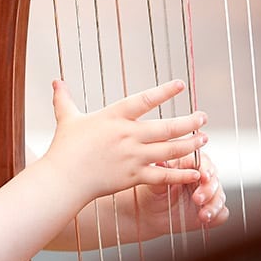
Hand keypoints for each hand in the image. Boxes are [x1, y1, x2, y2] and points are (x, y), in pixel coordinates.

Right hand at [41, 78, 205, 203]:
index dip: (164, 91)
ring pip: (170, 150)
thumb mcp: (66, 118)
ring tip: (204, 139)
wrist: (64, 179)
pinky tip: (196, 172)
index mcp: (114, 117)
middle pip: (166, 127)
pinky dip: (181, 174)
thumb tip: (56, 81)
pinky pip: (163, 176)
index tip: (181, 84)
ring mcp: (132, 157)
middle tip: (203, 117)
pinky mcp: (134, 177)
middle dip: (189, 122)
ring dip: (190, 144)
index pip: (144, 100)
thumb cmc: (65, 148)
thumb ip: (64, 99)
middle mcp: (127, 135)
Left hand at [134, 150, 228, 237]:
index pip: (202, 162)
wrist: (150, 214)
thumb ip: (161, 174)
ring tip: (203, 214)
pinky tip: (207, 218)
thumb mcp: (153, 184)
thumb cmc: (152, 194)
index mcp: (188, 165)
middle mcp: (200, 179)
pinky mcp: (210, 210)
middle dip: (208, 190)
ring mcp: (207, 195)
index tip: (203, 176)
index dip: (205, 168)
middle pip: (214, 179)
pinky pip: (221, 212)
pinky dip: (217, 215)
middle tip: (198, 199)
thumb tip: (162, 163)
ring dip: (213, 205)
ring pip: (219, 196)